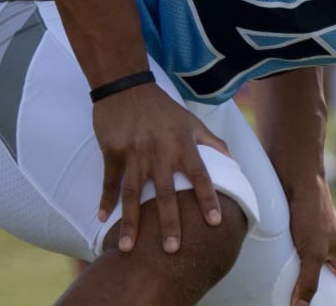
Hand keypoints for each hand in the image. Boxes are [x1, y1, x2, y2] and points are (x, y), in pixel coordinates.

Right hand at [92, 82, 230, 253]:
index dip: (208, 199)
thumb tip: (233, 161)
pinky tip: (102, 219)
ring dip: (131, 222)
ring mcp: (135, 153)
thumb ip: (211, 142)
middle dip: (169, 222)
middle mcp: (160, 152)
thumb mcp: (190, 120)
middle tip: (172, 250)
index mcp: (182, 145)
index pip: (200, 176)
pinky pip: (109, 180)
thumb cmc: (162, 107)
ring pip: (133, 193)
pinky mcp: (113, 151)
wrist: (126, 86)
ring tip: (129, 248)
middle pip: (165, 193)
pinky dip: (105, 200)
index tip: (215, 223)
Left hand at [287, 174, 335, 305]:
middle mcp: (326, 244)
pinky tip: (269, 273)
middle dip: (326, 293)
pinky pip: (289, 252)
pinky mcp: (291, 228)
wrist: (293, 173)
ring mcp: (308, 236)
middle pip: (330, 276)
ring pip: (307, 264)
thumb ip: (308, 281)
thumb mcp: (312, 251)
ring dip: (301, 279)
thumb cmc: (310, 210)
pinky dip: (283, 265)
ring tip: (288, 297)